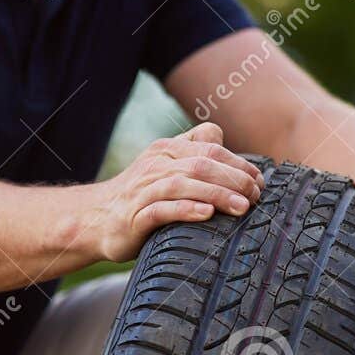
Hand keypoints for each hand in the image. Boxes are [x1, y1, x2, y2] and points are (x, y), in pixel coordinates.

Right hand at [91, 123, 263, 262]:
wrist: (95, 219)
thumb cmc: (139, 195)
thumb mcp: (164, 165)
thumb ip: (190, 148)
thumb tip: (218, 134)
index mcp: (167, 150)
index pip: (210, 148)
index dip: (238, 163)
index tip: (259, 182)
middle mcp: (156, 165)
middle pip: (201, 164)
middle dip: (234, 179)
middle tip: (256, 196)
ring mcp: (144, 191)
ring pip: (184, 185)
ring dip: (217, 194)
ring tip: (241, 207)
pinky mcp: (135, 218)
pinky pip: (162, 210)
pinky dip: (186, 211)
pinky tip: (206, 215)